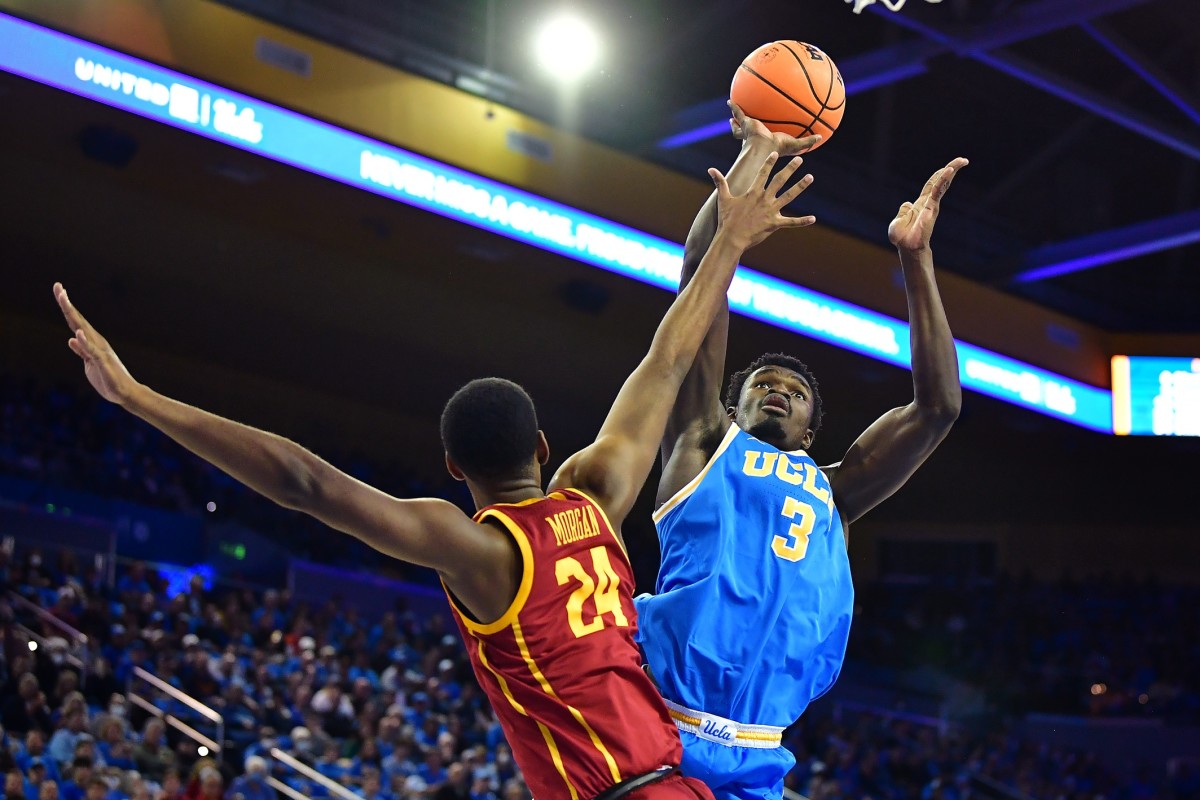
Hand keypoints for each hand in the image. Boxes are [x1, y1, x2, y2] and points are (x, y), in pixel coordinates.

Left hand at [53, 283, 139, 405]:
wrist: (125, 393)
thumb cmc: (108, 379)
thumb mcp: (90, 364)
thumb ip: (82, 352)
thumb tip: (71, 339)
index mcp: (91, 342)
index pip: (76, 322)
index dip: (67, 307)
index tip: (59, 290)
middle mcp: (96, 342)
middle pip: (77, 320)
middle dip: (67, 304)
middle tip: (58, 286)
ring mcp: (99, 351)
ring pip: (83, 329)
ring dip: (73, 314)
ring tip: (64, 299)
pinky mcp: (102, 362)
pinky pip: (92, 351)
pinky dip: (85, 342)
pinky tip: (78, 333)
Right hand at [709, 152, 815, 250]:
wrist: (731, 238)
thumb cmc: (727, 219)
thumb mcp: (723, 199)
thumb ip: (720, 183)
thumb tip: (711, 169)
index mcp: (753, 192)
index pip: (763, 173)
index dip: (769, 162)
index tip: (775, 153)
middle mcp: (764, 199)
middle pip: (780, 180)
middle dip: (790, 169)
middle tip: (800, 159)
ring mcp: (771, 211)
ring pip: (789, 196)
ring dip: (800, 186)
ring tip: (810, 177)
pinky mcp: (774, 224)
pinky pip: (791, 222)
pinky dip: (802, 221)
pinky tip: (813, 219)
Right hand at [730, 100, 821, 156]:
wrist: (765, 148)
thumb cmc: (778, 149)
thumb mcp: (795, 145)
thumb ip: (807, 141)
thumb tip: (821, 137)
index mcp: (762, 141)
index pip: (760, 138)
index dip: (759, 136)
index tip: (758, 133)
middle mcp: (752, 136)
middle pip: (745, 132)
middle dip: (741, 126)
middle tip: (739, 121)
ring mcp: (747, 129)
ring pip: (739, 122)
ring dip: (735, 116)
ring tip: (731, 108)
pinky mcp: (745, 123)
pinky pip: (739, 112)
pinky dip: (734, 107)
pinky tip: (729, 101)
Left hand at [888, 157, 968, 252]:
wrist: (907, 247)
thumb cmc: (902, 237)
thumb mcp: (898, 221)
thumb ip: (903, 212)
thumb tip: (907, 204)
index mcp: (921, 204)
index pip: (931, 186)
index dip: (939, 176)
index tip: (948, 168)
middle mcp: (929, 202)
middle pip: (941, 181)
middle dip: (951, 169)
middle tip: (964, 160)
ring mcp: (932, 204)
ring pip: (943, 183)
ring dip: (951, 170)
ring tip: (963, 160)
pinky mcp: (932, 207)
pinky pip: (938, 190)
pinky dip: (943, 180)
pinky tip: (949, 170)